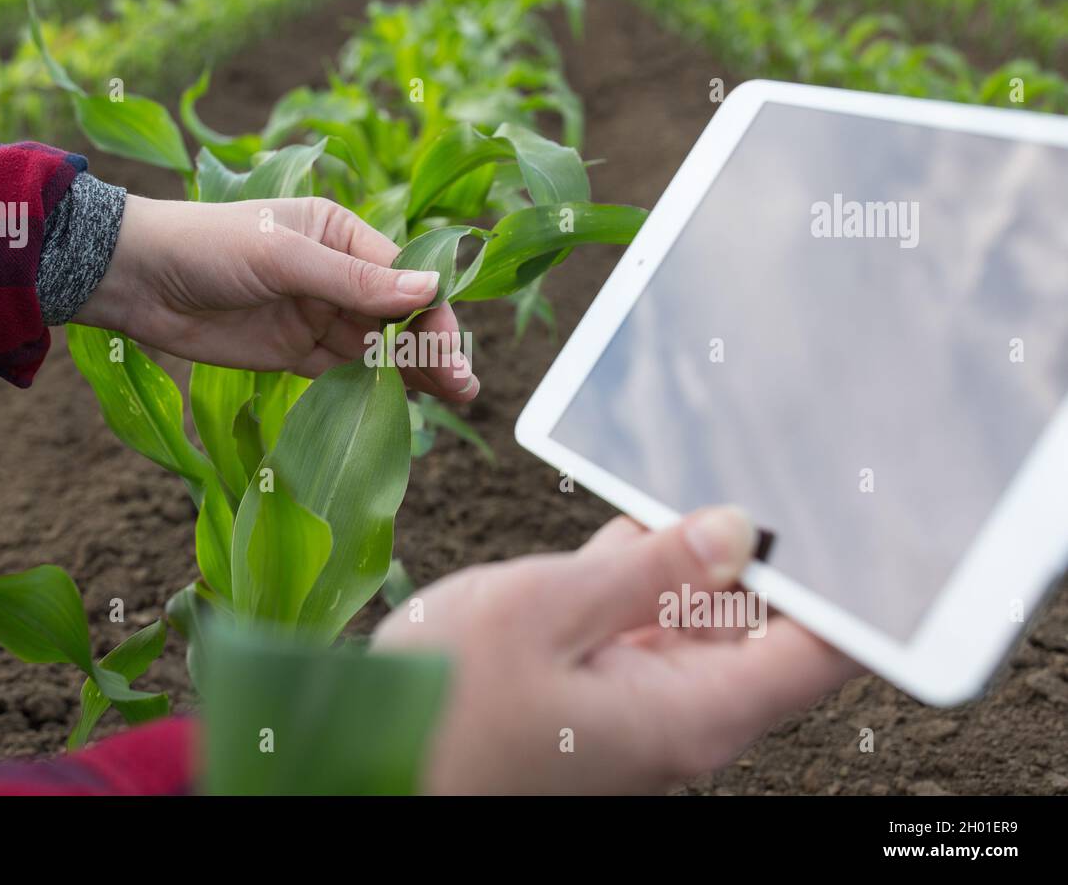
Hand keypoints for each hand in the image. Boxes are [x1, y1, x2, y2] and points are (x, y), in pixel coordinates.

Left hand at [75, 195, 477, 400]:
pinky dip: (374, 388)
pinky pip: (346, 372)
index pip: (401, 275)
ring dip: (413, 371)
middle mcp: (336, 274)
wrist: (136, 281)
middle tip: (464, 384)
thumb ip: (353, 281)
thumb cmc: (207, 246)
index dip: (430, 311)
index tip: (449, 347)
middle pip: (398, 315)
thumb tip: (428, 289)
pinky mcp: (296, 353)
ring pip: (378, 347)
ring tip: (454, 396)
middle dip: (432, 346)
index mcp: (340, 233)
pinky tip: (403, 405)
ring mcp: (317, 315)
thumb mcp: (282, 257)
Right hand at [373, 507, 860, 793]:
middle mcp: (677, 716)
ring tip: (679, 482)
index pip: (818, 653)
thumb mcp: (542, 610)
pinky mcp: (598, 694)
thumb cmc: (443, 707)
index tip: (855, 512)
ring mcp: (636, 706)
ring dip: (684, 558)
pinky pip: (641, 628)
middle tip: (742, 462)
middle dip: (750, 549)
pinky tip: (626, 527)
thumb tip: (734, 530)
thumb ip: (646, 570)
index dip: (851, 585)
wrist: (367, 760)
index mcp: (689, 712)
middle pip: (757, 626)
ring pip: (694, 619)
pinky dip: (636, 578)